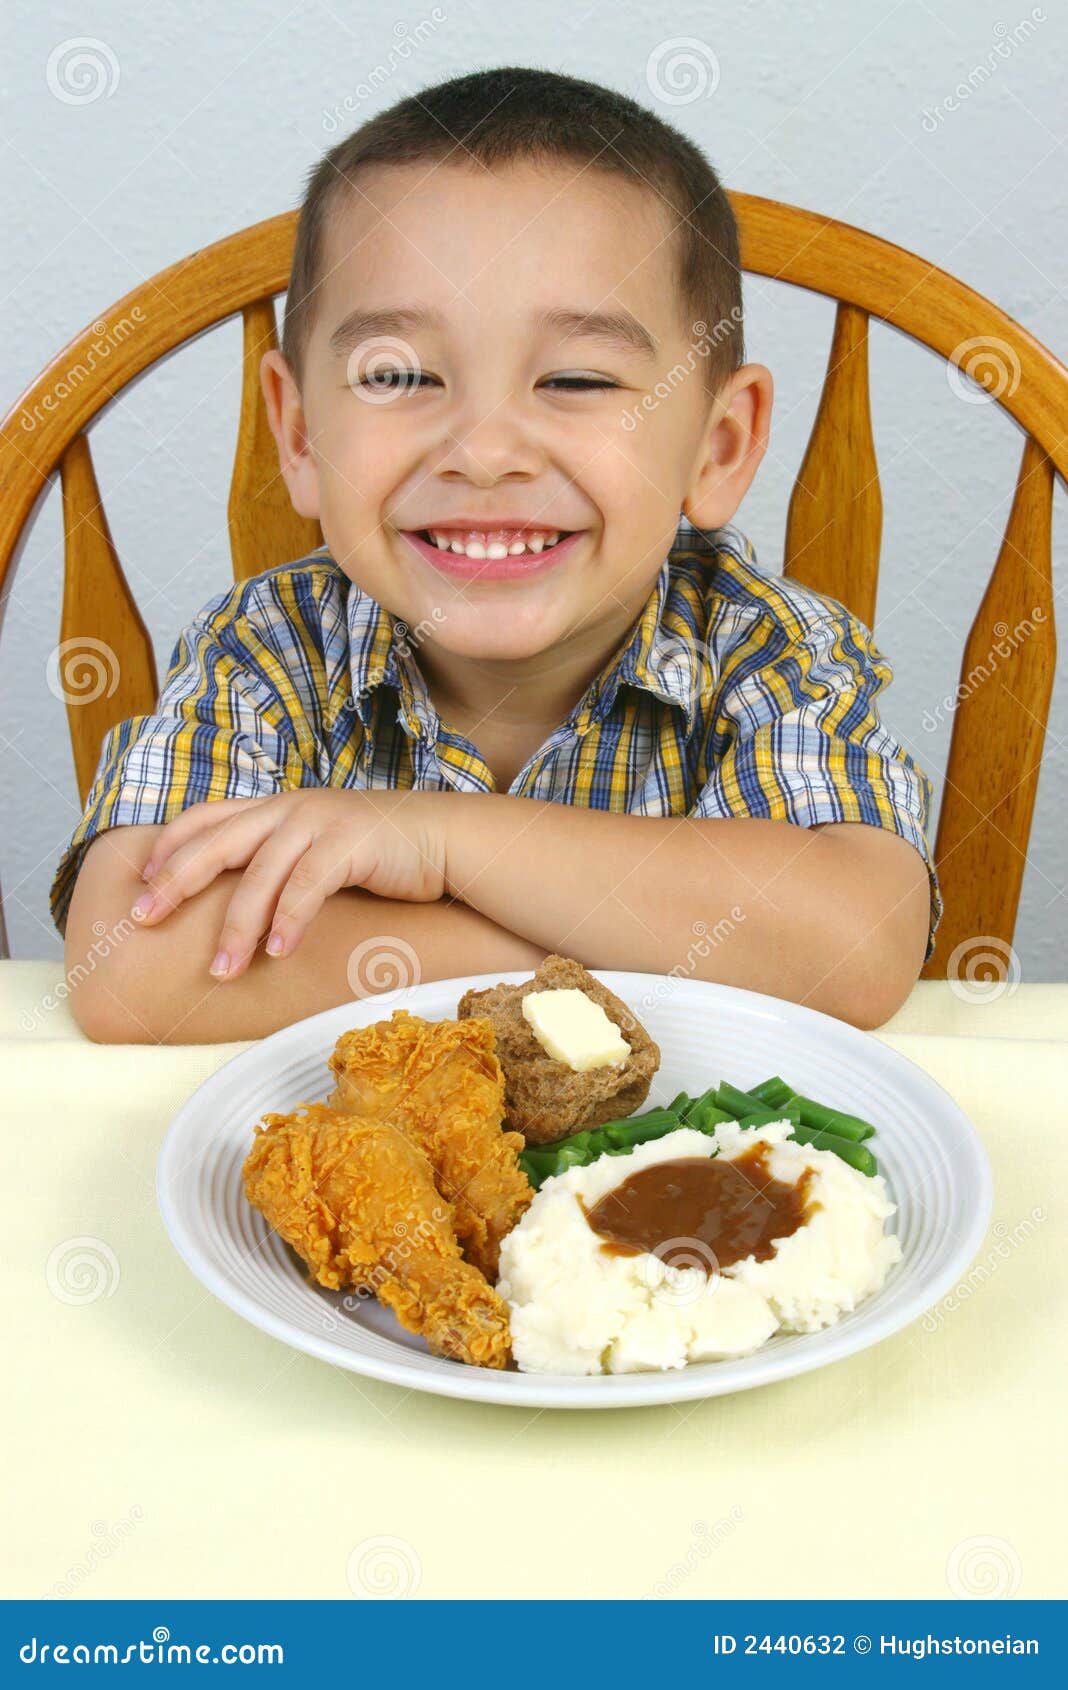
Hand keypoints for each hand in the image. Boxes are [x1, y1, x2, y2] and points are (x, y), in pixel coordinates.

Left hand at [129, 790, 448, 979]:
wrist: (445, 839)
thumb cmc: (379, 854)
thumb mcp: (318, 848)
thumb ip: (279, 862)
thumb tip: (238, 905)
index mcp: (276, 808)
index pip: (206, 818)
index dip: (169, 849)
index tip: (141, 886)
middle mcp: (290, 808)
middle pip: (217, 842)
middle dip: (177, 881)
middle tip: (144, 918)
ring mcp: (319, 822)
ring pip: (261, 874)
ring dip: (237, 926)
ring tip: (221, 969)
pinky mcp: (351, 842)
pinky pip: (308, 885)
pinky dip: (289, 921)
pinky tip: (277, 953)